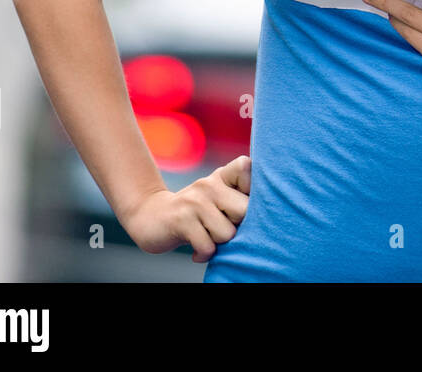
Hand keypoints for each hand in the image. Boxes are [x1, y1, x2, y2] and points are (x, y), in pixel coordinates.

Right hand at [121, 154, 250, 262]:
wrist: (151, 218)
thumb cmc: (197, 214)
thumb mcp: (219, 199)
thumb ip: (242, 197)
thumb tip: (270, 212)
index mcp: (222, 176)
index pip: (246, 167)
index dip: (251, 189)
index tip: (237, 203)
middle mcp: (209, 183)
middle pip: (244, 211)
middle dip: (237, 226)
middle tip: (220, 227)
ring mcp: (194, 201)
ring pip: (227, 233)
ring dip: (218, 243)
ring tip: (207, 238)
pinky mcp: (181, 220)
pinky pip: (207, 247)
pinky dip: (204, 254)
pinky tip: (197, 250)